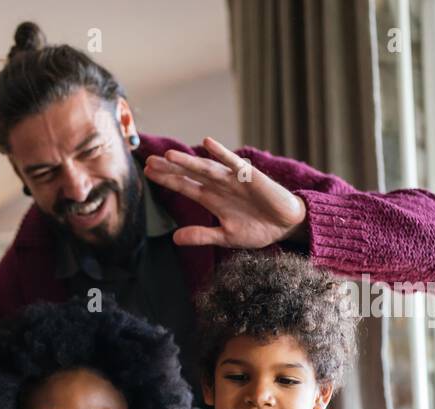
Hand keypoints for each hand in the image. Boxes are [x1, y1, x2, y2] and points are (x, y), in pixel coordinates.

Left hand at [144, 136, 307, 248]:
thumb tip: (174, 239)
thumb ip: (201, 236)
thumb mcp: (225, 237)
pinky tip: (208, 143)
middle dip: (169, 168)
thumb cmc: (257, 229)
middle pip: (190, 174)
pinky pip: (233, 163)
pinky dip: (221, 153)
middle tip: (148, 161)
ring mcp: (233, 180)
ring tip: (168, 156)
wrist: (286, 226)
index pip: (185, 186)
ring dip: (188, 162)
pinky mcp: (250, 177)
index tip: (148, 173)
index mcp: (212, 199)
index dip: (167, 180)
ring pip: (206, 168)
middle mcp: (219, 186)